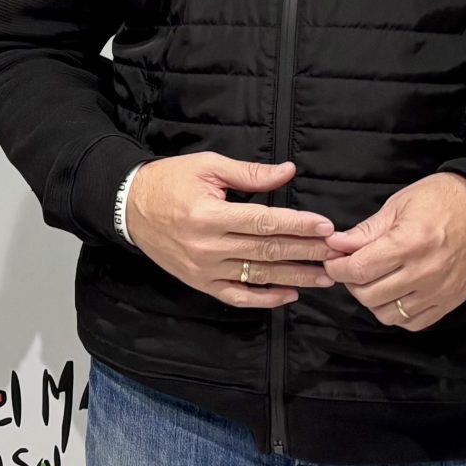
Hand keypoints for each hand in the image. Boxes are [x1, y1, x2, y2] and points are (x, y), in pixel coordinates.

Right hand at [124, 154, 337, 309]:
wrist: (128, 207)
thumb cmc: (169, 181)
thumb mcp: (207, 166)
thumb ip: (249, 173)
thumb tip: (288, 172)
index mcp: (208, 214)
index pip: (263, 222)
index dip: (297, 224)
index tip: (326, 226)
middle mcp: (206, 246)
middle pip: (266, 250)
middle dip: (306, 251)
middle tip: (336, 252)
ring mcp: (202, 269)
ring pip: (257, 276)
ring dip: (295, 277)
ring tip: (325, 276)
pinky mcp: (198, 282)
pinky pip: (236, 296)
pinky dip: (264, 299)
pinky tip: (289, 295)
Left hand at [328, 174, 465, 331]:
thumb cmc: (439, 201)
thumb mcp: (398, 206)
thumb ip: (365, 231)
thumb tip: (335, 245)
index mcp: (410, 244)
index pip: (359, 270)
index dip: (338, 268)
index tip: (334, 261)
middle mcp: (425, 273)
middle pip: (369, 295)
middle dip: (352, 283)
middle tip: (354, 269)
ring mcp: (439, 291)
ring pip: (388, 314)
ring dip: (373, 301)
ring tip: (375, 281)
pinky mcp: (450, 302)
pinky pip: (413, 323)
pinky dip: (398, 313)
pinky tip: (396, 294)